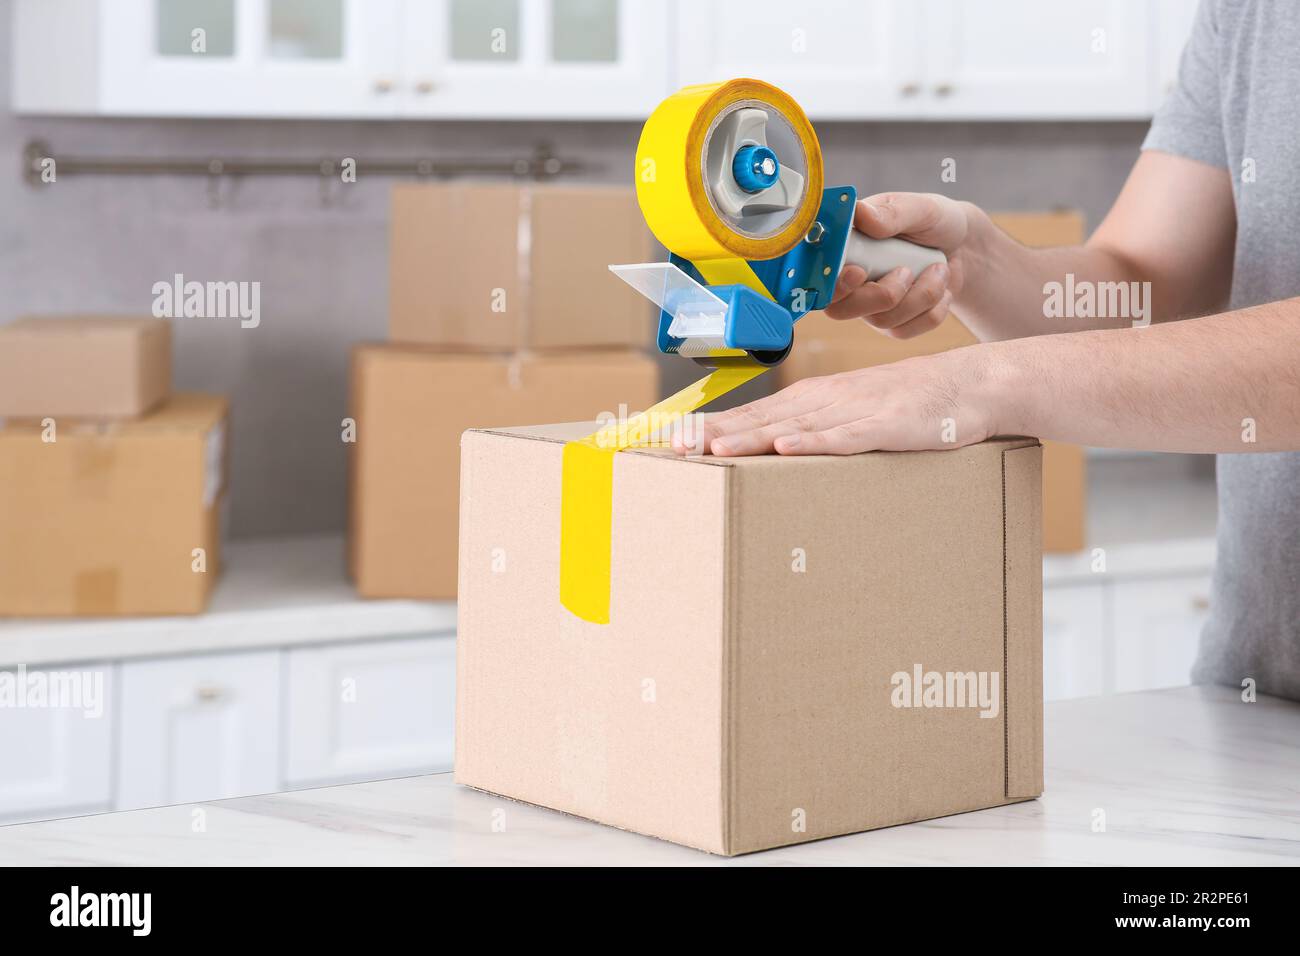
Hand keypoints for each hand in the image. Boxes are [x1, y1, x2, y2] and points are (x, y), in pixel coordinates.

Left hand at [675, 347, 1004, 456]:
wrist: (970, 384)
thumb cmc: (908, 405)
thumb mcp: (854, 416)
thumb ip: (817, 432)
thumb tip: (775, 452)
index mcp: (814, 399)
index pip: (751, 412)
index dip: (709, 427)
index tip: (668, 441)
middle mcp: (825, 400)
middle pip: (760, 417)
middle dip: (713, 434)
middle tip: (669, 448)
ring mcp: (855, 411)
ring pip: (793, 426)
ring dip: (750, 437)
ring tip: (709, 450)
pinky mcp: (886, 426)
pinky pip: (846, 437)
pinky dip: (816, 443)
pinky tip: (786, 448)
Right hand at [828, 193, 980, 339]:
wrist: (962, 246)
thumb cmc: (934, 220)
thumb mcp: (919, 208)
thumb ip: (891, 212)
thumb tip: (859, 213)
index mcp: (846, 246)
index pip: (819, 273)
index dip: (833, 282)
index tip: (858, 272)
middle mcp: (849, 279)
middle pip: (841, 309)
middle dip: (881, 295)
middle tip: (907, 271)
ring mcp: (869, 304)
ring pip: (882, 320)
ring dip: (921, 295)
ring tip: (939, 268)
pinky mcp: (892, 322)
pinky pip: (904, 331)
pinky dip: (932, 310)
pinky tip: (941, 289)